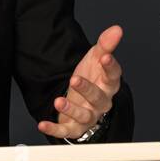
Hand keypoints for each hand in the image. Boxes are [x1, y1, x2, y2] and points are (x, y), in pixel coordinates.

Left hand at [37, 25, 123, 139]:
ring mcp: (89, 116)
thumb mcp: (96, 58)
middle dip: (87, 89)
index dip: (110, 67)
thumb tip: (117, 29)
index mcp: (108, 84)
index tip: (105, 57)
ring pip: (84, 116)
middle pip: (98, 98)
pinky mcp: (75, 127)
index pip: (113, 76)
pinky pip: (66, 131)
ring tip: (59, 101)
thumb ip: (105, 44)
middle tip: (75, 79)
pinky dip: (54, 129)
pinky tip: (42, 124)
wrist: (81, 98)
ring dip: (71, 110)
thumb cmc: (91, 78)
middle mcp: (101, 102)